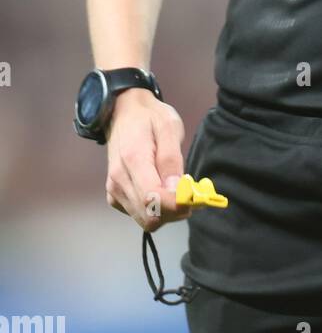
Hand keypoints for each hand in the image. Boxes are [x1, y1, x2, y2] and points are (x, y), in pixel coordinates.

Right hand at [104, 89, 193, 231]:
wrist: (123, 112)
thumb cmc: (150, 117)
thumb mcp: (169, 127)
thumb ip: (171, 159)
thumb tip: (176, 191)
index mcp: (133, 160)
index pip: (152, 199)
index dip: (176, 205)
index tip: (196, 198)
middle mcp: (118, 180)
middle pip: (150, 217)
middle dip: (175, 211)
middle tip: (190, 193)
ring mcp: (114, 190)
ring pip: (145, 220)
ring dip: (166, 212)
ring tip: (177, 189)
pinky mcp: (114, 197)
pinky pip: (138, 215)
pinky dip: (155, 210)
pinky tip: (162, 190)